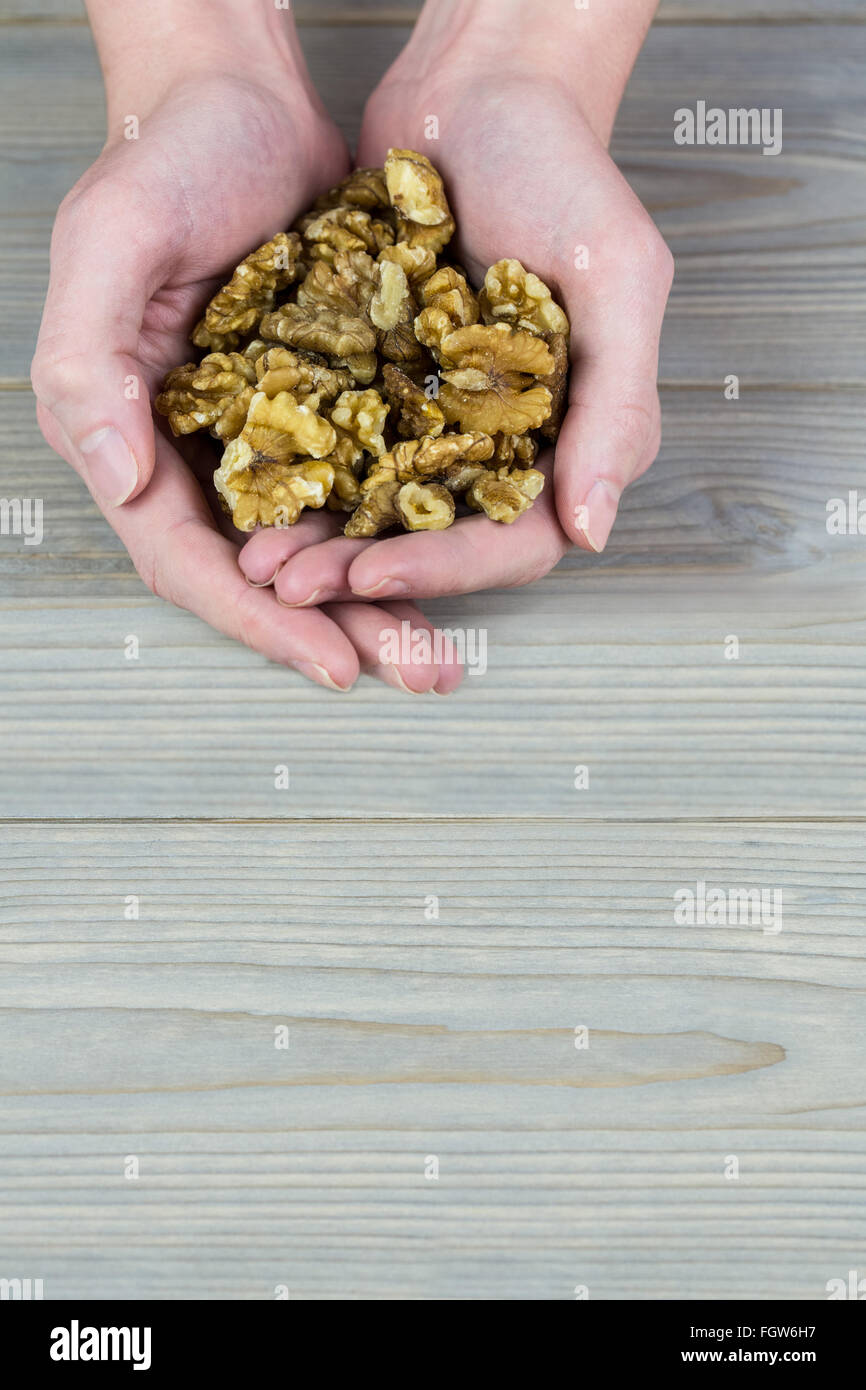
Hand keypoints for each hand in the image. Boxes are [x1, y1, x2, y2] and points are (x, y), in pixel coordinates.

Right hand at [31, 5, 460, 694]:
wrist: (240, 100)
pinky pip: (359, 491)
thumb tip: (112, 473)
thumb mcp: (111, 243)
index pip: (189, 561)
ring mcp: (259, 438)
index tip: (332, 661)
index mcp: (130, 434)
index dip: (259, 622)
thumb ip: (88, 360)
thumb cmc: (166, 158)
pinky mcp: (316, 411)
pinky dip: (400, 533)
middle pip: (264, 577)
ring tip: (445, 651)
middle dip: (341, 633)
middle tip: (419, 673)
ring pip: (321, 548)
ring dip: (382, 603)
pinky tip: (451, 563)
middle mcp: (193, 453)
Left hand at [237, 0, 671, 606]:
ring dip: (318, 541)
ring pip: (375, 510)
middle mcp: (501, 446)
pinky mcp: (378, 387)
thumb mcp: (616, 281)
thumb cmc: (563, 170)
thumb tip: (595, 531)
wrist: (477, 92)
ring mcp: (435, 421)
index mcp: (569, 440)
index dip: (445, 564)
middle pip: (435, 539)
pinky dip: (294, 477)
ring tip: (257, 557)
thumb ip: (617, 408)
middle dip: (363, 567)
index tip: (375, 566)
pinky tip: (246, 490)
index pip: (514, 541)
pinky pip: (334, 450)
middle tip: (291, 583)